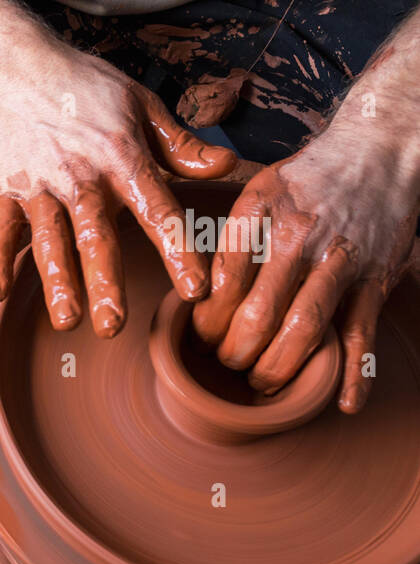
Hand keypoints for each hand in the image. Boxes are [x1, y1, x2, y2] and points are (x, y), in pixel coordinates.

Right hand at [0, 38, 235, 336]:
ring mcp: (39, 186)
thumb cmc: (87, 90)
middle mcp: (80, 176)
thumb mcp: (143, 106)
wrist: (18, 68)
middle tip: (113, 325)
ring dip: (56, 281)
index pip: (156, 210)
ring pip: (48, 240)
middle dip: (104, 282)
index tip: (195, 289)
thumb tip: (227, 166)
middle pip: (95, 236)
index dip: (176, 250)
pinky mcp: (6, 191)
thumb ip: (181, 145)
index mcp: (122, 157)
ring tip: (66, 320)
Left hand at [191, 126, 419, 412]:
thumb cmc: (308, 178)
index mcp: (260, 214)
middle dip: (235, 352)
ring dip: (277, 367)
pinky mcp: (375, 278)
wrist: (380, 148)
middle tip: (225, 366)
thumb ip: (229, 235)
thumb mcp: (257, 189)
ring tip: (258, 384)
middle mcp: (298, 237)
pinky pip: (362, 332)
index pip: (222, 281)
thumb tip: (195, 290)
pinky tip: (343, 403)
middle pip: (257, 313)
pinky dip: (355, 372)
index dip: (207, 321)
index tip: (199, 340)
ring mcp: (340, 260)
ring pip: (303, 328)